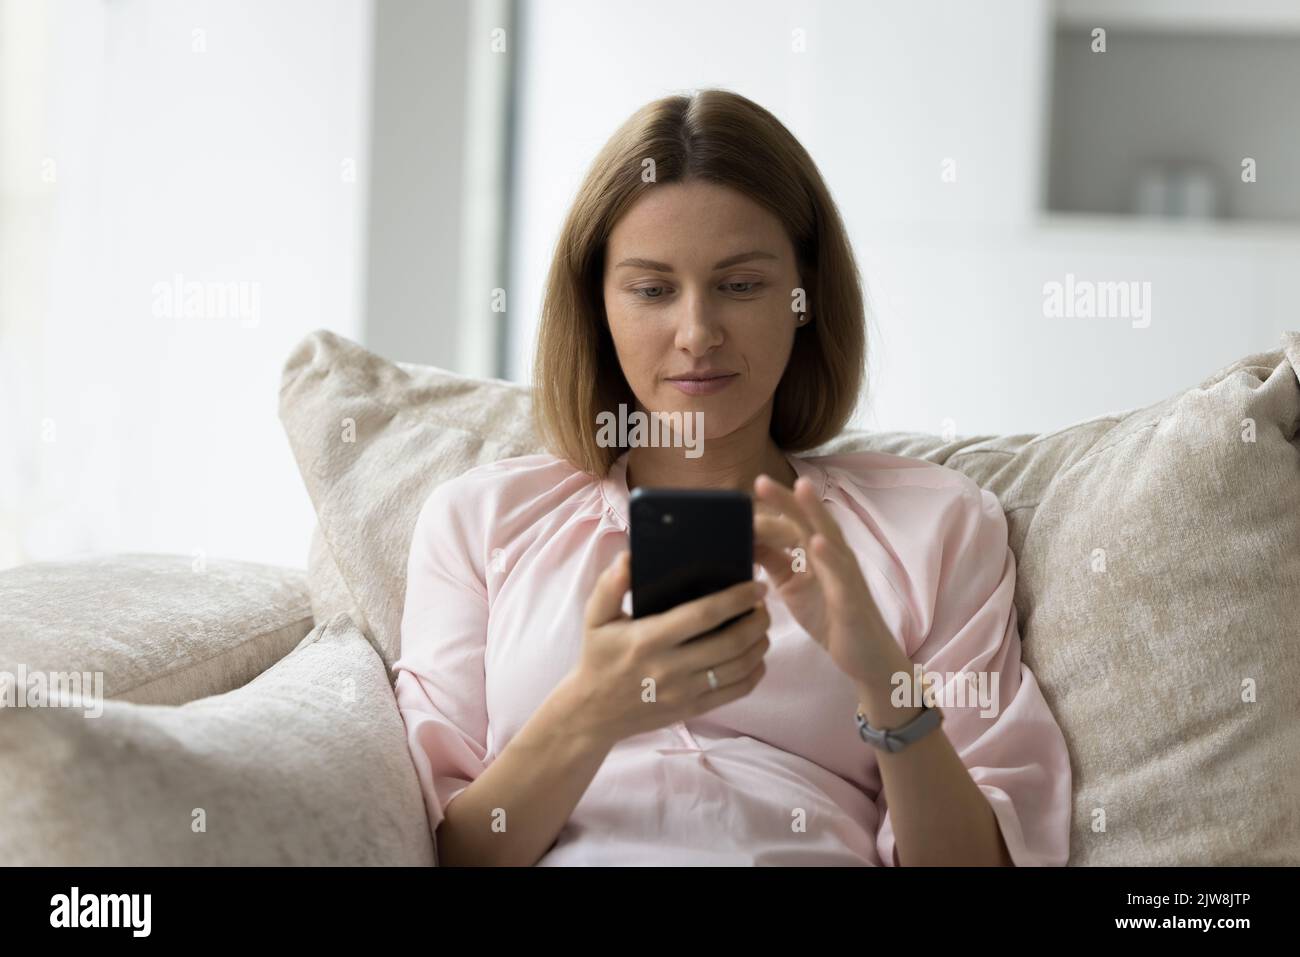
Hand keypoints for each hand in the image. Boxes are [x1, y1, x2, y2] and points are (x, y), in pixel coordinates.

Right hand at [562, 550, 771, 747]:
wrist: (594, 712)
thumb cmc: (599, 656)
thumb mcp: (595, 617)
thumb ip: (610, 585)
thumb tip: (628, 558)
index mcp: (648, 639)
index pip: (703, 615)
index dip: (736, 598)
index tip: (756, 586)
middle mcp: (670, 668)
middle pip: (731, 642)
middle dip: (757, 619)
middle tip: (763, 604)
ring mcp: (684, 692)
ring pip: (740, 667)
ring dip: (760, 643)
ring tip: (761, 625)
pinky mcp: (693, 709)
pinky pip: (737, 691)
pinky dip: (755, 671)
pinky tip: (756, 655)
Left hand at [752, 474, 898, 684]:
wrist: (865, 657)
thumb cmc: (830, 617)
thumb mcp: (792, 586)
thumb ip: (773, 561)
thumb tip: (745, 538)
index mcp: (819, 553)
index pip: (795, 521)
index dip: (776, 505)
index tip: (751, 486)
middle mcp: (835, 557)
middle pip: (811, 520)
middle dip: (788, 499)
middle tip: (761, 480)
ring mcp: (846, 576)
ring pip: (831, 539)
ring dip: (815, 514)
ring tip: (800, 490)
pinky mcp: (852, 601)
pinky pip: (842, 577)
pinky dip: (830, 558)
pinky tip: (816, 544)